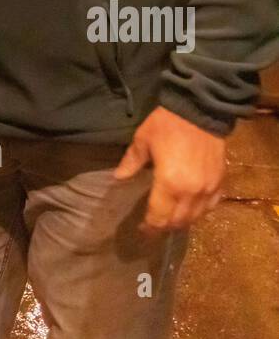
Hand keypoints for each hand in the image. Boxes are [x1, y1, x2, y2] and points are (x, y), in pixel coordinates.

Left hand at [113, 106, 226, 232]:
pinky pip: (211, 206)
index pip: (159, 218)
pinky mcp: (220, 182)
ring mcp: (208, 189)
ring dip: (182, 221)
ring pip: (195, 218)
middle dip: (164, 227)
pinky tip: (192, 207)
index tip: (142, 230)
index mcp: (169, 185)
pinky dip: (200, 211)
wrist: (200, 109)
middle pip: (177, 222)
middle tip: (153, 225)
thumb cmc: (167, 124)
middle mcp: (191, 193)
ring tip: (170, 217)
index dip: (149, 228)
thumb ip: (131, 162)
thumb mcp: (143, 140)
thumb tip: (118, 178)